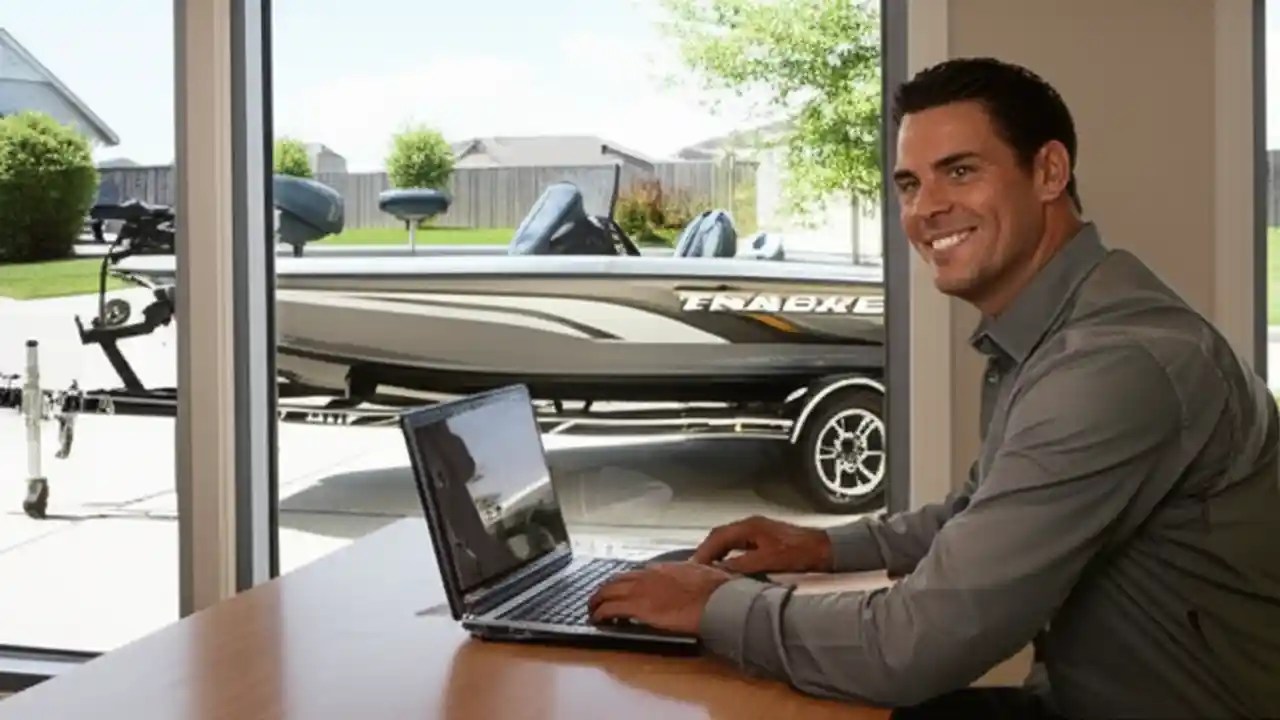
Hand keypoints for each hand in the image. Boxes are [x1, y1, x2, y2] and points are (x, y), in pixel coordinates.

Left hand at [588, 562, 734, 634]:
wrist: (716, 600)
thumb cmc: (716, 589)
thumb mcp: (702, 573)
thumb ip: (692, 574)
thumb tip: (694, 574)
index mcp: (664, 568)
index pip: (635, 573)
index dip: (624, 582)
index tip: (620, 589)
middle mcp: (648, 576)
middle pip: (616, 580)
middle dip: (604, 589)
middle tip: (598, 599)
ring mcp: (641, 590)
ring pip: (608, 591)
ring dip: (597, 600)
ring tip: (593, 609)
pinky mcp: (639, 608)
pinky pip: (611, 609)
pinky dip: (601, 613)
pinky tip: (597, 619)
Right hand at [691, 515, 832, 574]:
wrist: (824, 549)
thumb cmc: (798, 553)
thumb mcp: (767, 561)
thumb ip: (741, 565)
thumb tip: (718, 572)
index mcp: (749, 527)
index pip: (717, 537)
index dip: (704, 552)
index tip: (693, 566)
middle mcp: (751, 525)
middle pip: (720, 536)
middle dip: (707, 551)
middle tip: (696, 569)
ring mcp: (758, 531)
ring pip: (729, 540)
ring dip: (717, 553)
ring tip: (708, 570)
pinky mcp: (765, 538)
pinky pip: (739, 545)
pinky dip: (729, 554)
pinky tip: (728, 567)